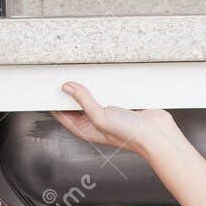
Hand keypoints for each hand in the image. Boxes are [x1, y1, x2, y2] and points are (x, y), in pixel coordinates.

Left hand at [47, 81, 180, 157]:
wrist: (157, 134)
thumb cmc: (130, 135)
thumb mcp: (100, 117)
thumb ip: (84, 101)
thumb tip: (68, 88)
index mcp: (85, 129)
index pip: (62, 114)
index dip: (53, 101)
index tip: (48, 86)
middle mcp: (95, 122)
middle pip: (76, 103)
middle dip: (69, 90)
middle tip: (62, 73)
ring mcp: (108, 113)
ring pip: (92, 95)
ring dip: (88, 85)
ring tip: (81, 71)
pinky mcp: (120, 104)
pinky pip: (108, 91)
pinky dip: (104, 83)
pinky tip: (102, 74)